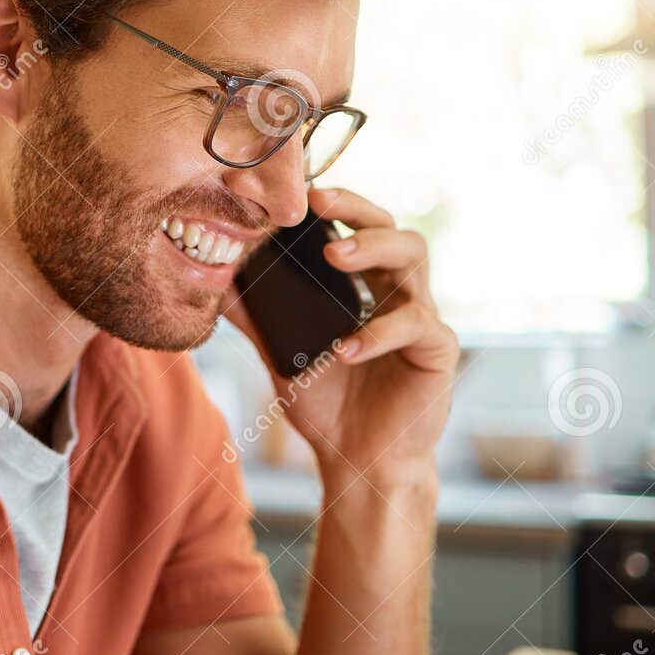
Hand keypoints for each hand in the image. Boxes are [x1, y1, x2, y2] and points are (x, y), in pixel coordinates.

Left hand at [225, 187, 457, 486]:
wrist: (358, 462)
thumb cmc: (328, 406)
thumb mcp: (282, 356)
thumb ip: (257, 319)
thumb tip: (216, 284)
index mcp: (367, 288)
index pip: (359, 229)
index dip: (338, 205)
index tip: (301, 192)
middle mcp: (398, 294)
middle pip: (393, 227)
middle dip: (357, 209)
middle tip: (319, 204)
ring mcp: (421, 318)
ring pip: (415, 257)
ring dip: (374, 249)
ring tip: (336, 256)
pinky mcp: (437, 350)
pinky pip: (415, 326)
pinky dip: (377, 334)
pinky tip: (345, 350)